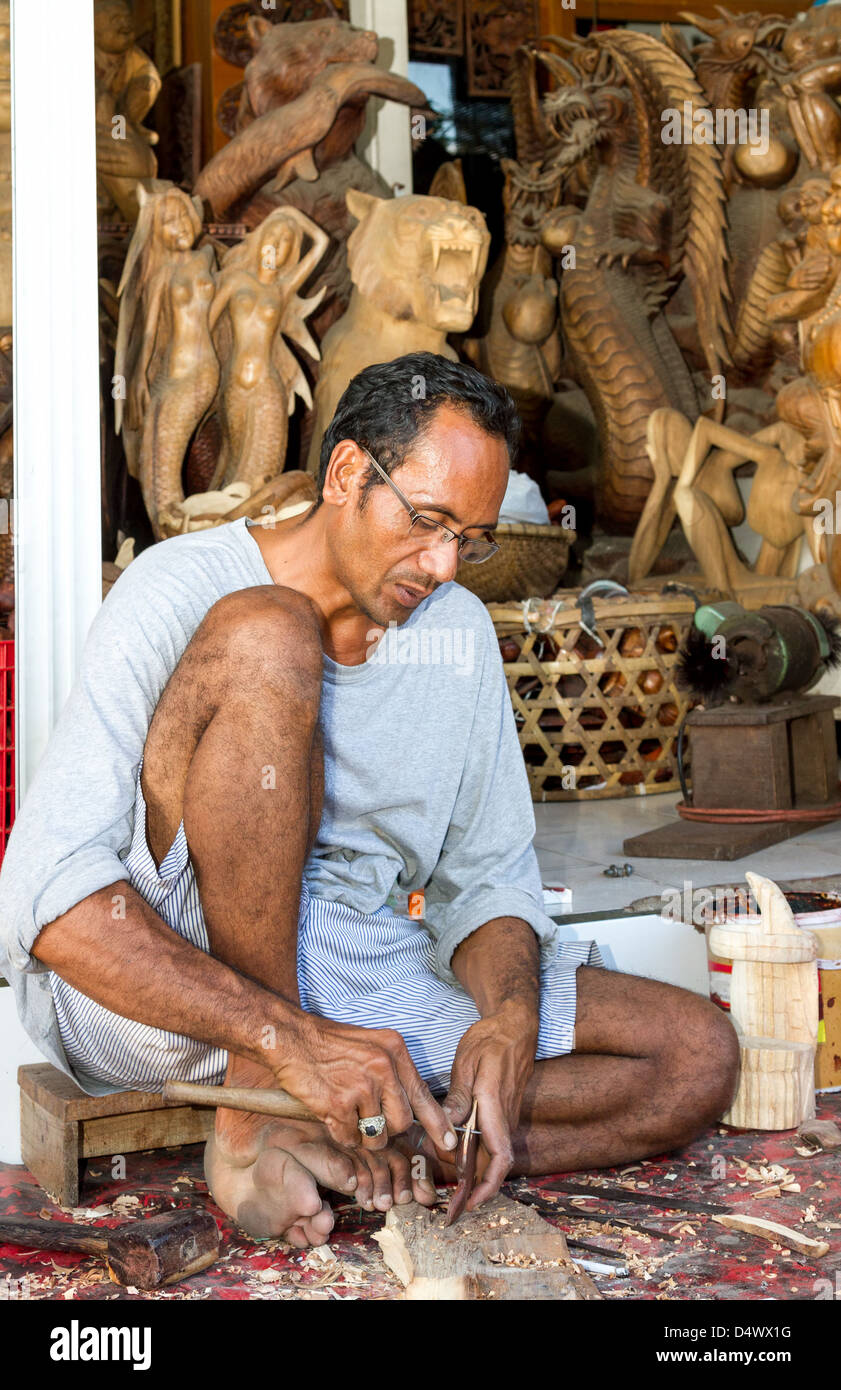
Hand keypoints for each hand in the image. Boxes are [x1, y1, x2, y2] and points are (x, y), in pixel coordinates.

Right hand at [274, 1013, 458, 1155]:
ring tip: (347, 1115)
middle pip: (402, 1121)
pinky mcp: (339, 1103)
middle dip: (388, 1130)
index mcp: (394, 1050)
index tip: (448, 1142)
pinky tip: (331, 1115)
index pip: (423, 1094)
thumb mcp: (371, 1046)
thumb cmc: (329, 1044)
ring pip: (377, 1135)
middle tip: (369, 1121)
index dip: (437, 1123)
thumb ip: (392, 1072)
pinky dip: (341, 1133)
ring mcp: (361, 1086)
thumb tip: (410, 1107)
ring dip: (363, 1135)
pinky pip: (350, 1137)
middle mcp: (383, 1067)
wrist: (291, 1037)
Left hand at [442, 1002, 537, 1209]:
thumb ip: (459, 1097)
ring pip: (493, 1154)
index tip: (472, 1204)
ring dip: (475, 1174)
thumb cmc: (490, 1041)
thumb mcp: (468, 1064)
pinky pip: (492, 1140)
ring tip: (451, 1191)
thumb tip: (447, 1128)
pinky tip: (456, 1158)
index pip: (499, 1159)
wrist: (515, 1026)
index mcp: (495, 1109)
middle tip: (452, 1209)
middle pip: (495, 1164)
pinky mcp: (502, 1111)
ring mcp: (506, 1116)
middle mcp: (504, 1118)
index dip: (487, 1186)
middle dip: (476, 1190)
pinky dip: (476, 1155)